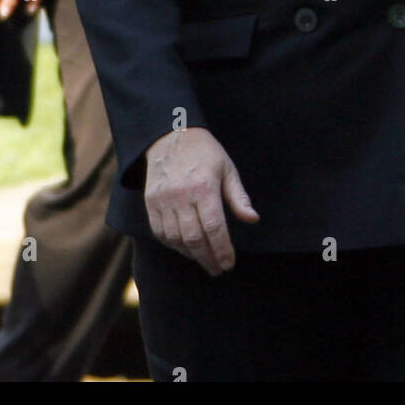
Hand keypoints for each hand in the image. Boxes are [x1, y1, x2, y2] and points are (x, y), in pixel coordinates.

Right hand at [144, 126, 258, 275]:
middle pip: (194, 238)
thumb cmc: (205, 152)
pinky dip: (173, 245)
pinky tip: (185, 248)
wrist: (171, 135)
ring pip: (176, 238)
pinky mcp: (151, 202)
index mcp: (204, 186)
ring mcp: (163, 199)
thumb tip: (253, 219)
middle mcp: (181, 195)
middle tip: (217, 269)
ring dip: (191, 254)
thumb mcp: (227, 169)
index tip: (229, 263)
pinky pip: (160, 232)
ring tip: (204, 259)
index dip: (222, 249)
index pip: (214, 227)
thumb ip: (239, 197)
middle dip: (208, 258)